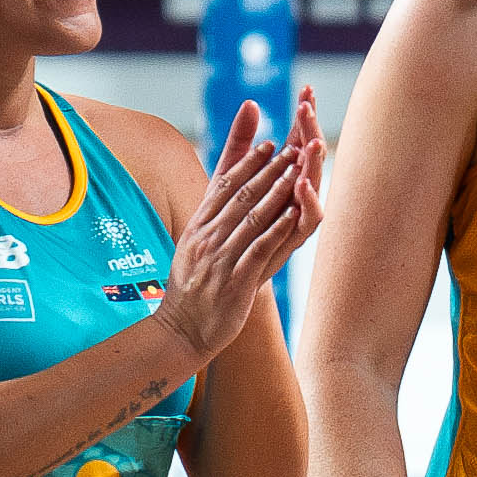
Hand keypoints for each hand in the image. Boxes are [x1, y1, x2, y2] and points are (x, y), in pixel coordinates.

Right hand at [150, 89, 326, 365]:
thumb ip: (209, 221)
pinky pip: (258, 249)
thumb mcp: (192, 249)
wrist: (179, 332)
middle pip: (241, 196)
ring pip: (252, 217)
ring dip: (277, 192)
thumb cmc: (190, 291)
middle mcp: (207, 238)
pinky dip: (276, 229)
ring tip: (297, 172)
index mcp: (198, 227)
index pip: (223, 188)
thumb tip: (220, 199)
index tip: (268, 145)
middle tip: (291, 148)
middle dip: (268, 170)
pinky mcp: (234, 281)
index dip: (247, 164)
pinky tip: (294, 214)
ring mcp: (220, 259)